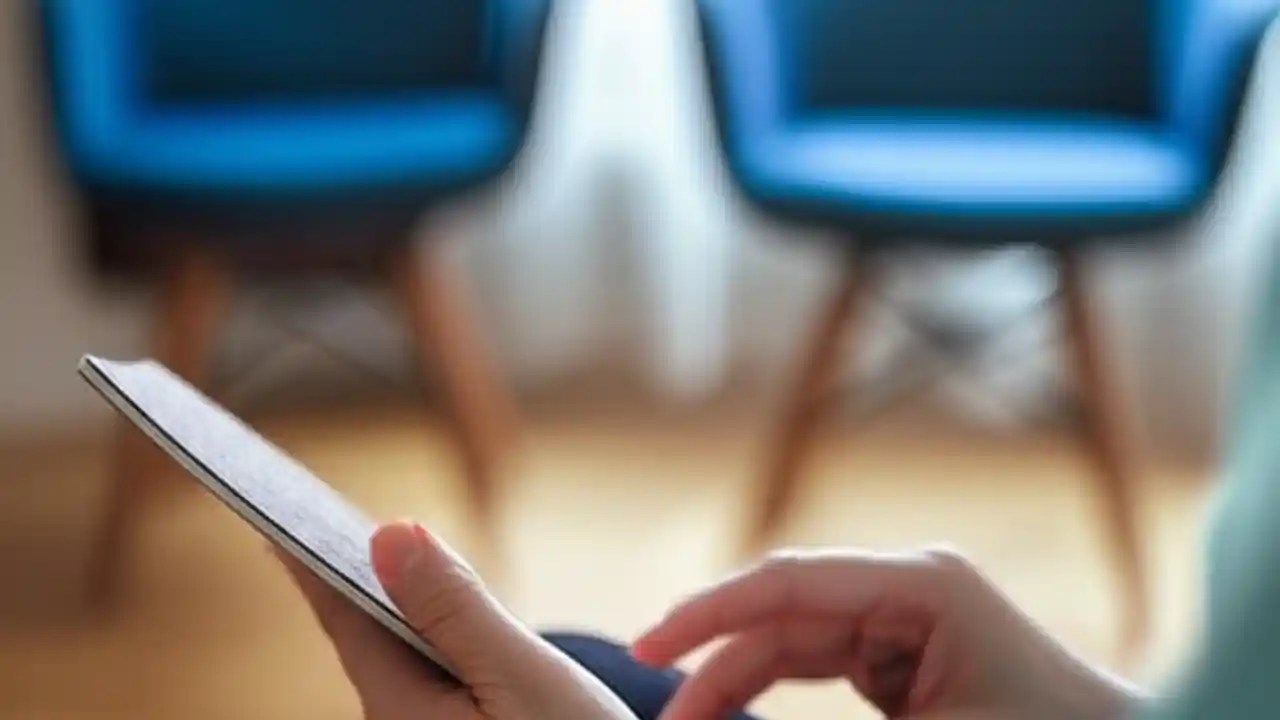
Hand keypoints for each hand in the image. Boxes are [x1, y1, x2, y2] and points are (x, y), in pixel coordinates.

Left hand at [279, 521, 635, 719]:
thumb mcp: (523, 679)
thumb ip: (458, 609)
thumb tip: (390, 534)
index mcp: (400, 710)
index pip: (342, 616)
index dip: (307, 559)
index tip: (272, 512)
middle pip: (363, 638)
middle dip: (345, 577)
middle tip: (313, 518)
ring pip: (396, 661)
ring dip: (386, 606)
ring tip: (368, 555)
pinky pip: (425, 680)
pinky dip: (421, 636)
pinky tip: (427, 617)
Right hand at [632, 547, 1140, 719]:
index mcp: (921, 584)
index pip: (787, 583)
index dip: (707, 612)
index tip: (647, 647)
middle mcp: (905, 589)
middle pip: (781, 614)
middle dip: (717, 662)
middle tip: (662, 717)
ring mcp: (904, 620)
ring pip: (793, 642)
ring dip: (739, 680)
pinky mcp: (903, 656)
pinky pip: (819, 665)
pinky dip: (774, 691)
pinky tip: (733, 712)